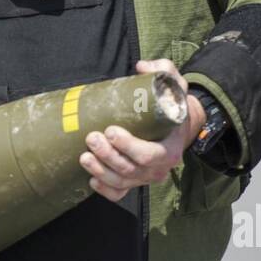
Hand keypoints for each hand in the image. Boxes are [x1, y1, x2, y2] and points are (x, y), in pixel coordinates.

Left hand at [79, 58, 205, 202]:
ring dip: (101, 171)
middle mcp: (160, 168)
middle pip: (131, 170)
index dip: (128, 146)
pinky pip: (120, 193)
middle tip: (92, 138)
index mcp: (170, 148)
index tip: (110, 130)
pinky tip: (91, 179)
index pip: (149, 155)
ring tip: (84, 156)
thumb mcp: (175, 85)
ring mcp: (146, 177)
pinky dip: (105, 190)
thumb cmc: (171, 106)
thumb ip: (163, 72)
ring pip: (122, 182)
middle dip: (108, 156)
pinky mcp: (135, 181)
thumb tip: (141, 66)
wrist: (175, 127)